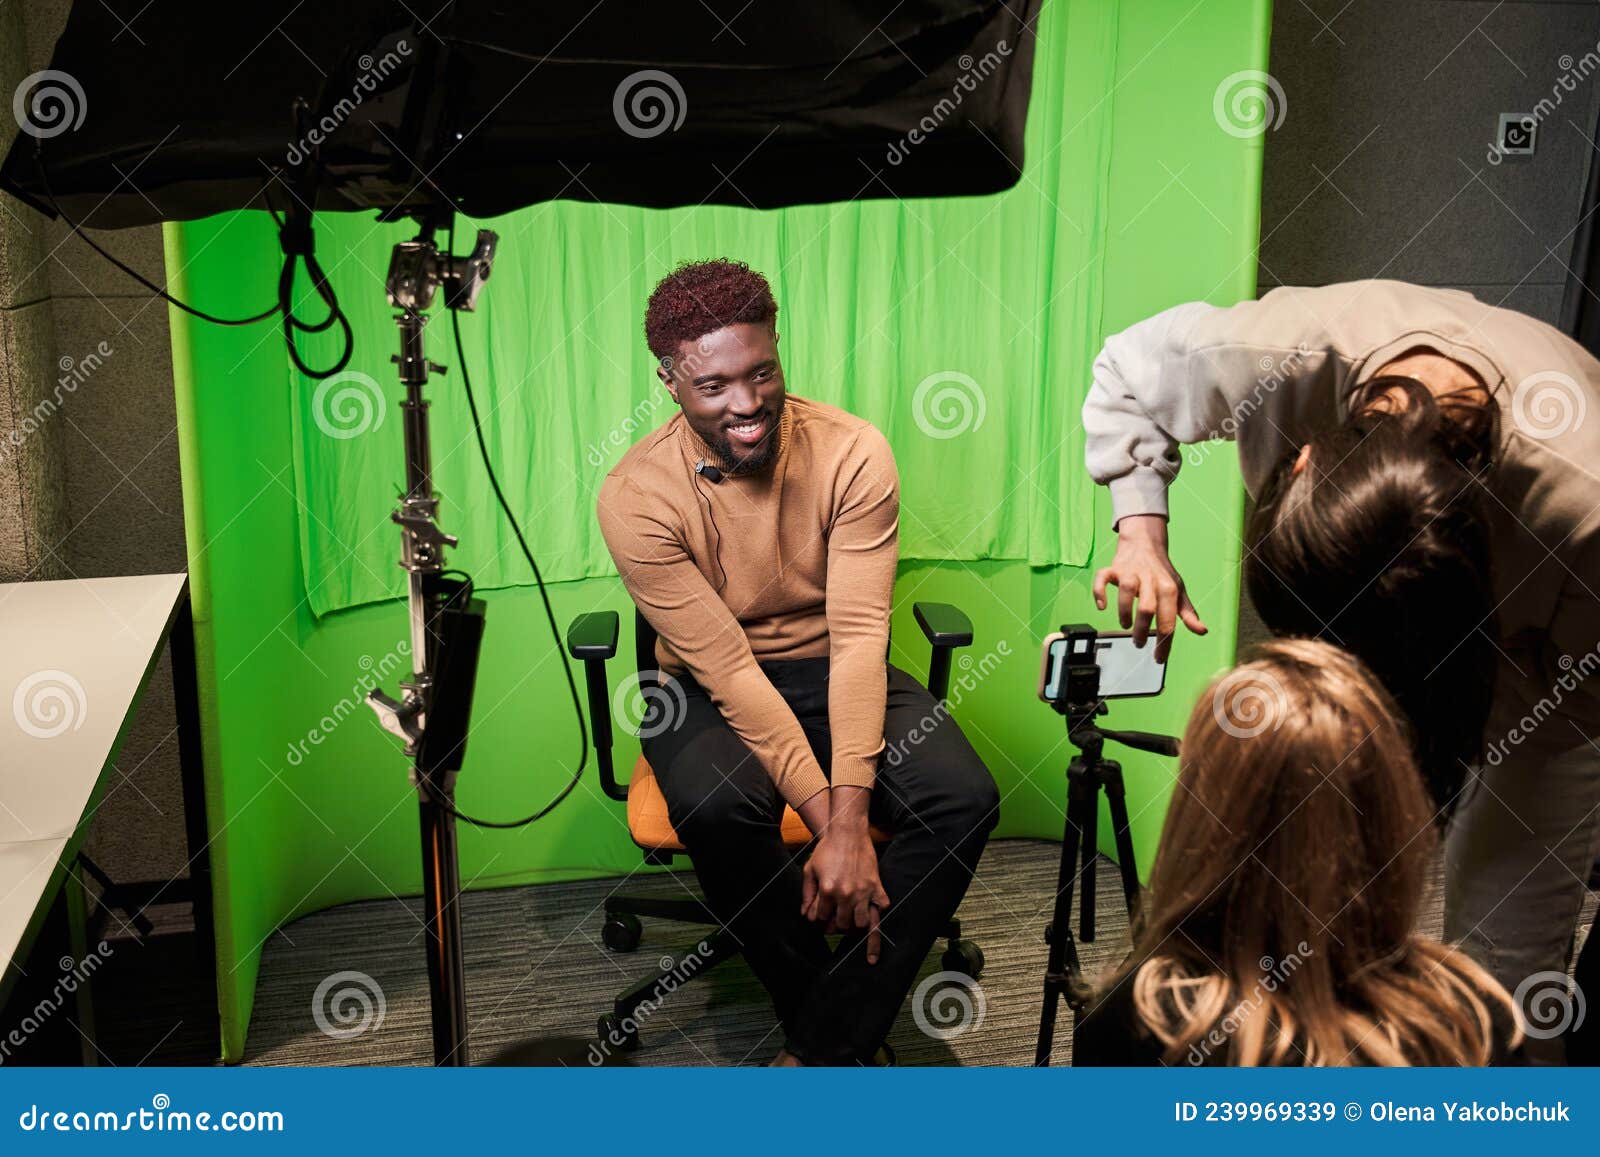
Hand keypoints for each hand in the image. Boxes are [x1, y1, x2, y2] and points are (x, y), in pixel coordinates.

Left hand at [801, 825, 889, 963]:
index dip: (820, 918)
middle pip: (842, 924)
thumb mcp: (810, 870)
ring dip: (856, 922)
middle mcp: (846, 894)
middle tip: (836, 917)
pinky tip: (869, 907)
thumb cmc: (827, 849)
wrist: (848, 832)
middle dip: (837, 923)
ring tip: (852, 916)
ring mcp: (863, 891)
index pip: (822, 918)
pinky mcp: (877, 886)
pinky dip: (876, 910)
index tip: (822, 915)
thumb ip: (807, 894)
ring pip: (861, 923)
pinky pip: (881, 908)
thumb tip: (805, 914)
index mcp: (828, 890)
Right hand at [1092, 514, 1206, 659]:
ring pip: (1126, 592)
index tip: (1159, 658)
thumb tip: (1202, 631)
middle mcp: (1150, 579)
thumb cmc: (1162, 573)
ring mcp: (1131, 573)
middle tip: (1139, 643)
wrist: (1145, 543)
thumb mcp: (1178, 591)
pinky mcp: (1114, 569)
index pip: (1168, 619)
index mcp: (1169, 588)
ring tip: (1125, 625)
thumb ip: (1188, 613)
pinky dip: (1099, 592)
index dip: (1164, 642)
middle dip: (1142, 630)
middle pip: (1147, 608)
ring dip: (1124, 613)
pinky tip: (1102, 606)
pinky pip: (1102, 578)